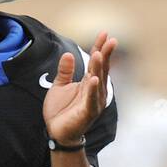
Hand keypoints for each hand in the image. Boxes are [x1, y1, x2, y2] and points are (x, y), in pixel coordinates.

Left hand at [43, 31, 116, 145]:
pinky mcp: (88, 113)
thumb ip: (65, 71)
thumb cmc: (60, 111)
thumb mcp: (60, 86)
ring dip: (98, 68)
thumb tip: (69, 53)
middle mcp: (95, 90)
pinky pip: (91, 100)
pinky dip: (93, 90)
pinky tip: (94, 79)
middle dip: (104, 54)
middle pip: (101, 69)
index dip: (100, 48)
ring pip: (97, 82)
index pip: (96, 63)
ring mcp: (93, 102)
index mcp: (89, 83)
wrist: (57, 133)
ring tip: (98, 54)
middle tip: (109, 39)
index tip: (104, 33)